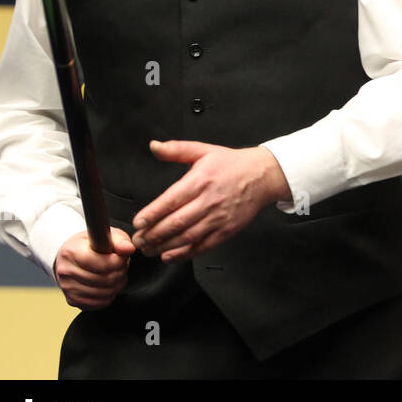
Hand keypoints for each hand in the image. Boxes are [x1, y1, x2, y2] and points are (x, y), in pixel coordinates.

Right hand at [54, 228, 136, 309]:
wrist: (72, 257)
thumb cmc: (90, 245)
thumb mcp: (105, 235)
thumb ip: (119, 241)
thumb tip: (128, 249)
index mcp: (71, 251)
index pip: (101, 264)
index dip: (118, 262)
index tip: (121, 257)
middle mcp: (65, 271)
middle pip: (104, 280)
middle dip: (120, 273)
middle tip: (121, 266)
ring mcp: (67, 288)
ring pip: (104, 293)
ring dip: (117, 284)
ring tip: (116, 273)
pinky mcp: (72, 300)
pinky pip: (100, 303)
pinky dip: (110, 295)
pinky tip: (109, 284)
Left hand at [131, 141, 290, 261]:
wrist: (264, 176)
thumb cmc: (233, 164)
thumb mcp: (204, 151)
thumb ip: (177, 150)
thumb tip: (154, 146)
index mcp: (201, 180)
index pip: (172, 200)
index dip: (153, 213)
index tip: (138, 222)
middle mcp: (210, 201)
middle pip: (177, 222)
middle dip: (153, 234)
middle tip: (138, 240)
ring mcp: (219, 218)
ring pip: (187, 237)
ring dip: (164, 246)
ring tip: (148, 249)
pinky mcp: (227, 230)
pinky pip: (203, 246)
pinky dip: (184, 253)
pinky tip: (169, 255)